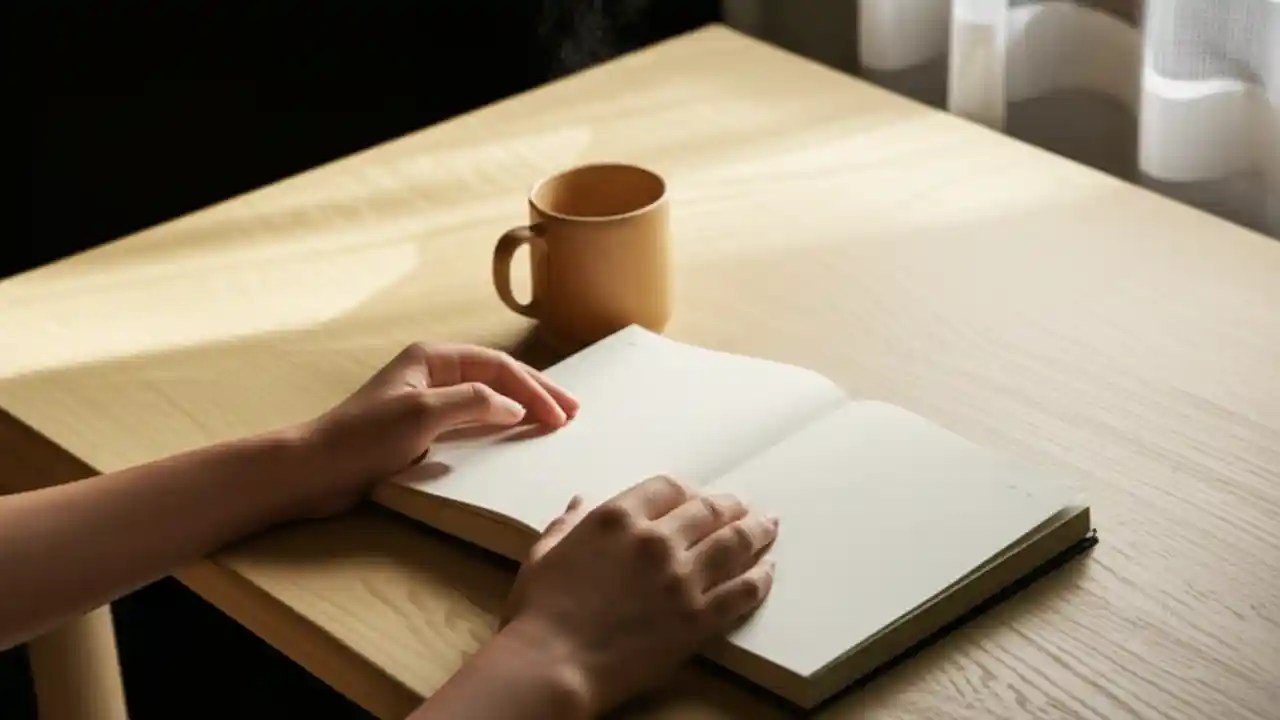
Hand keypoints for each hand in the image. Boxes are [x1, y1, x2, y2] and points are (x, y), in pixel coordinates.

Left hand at [296, 342, 578, 517]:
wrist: (315, 469)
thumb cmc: (362, 438)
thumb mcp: (423, 414)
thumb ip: (473, 403)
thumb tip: (513, 406)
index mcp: (433, 358)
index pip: (498, 367)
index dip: (533, 389)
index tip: (561, 416)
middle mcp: (433, 372)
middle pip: (498, 375)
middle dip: (537, 391)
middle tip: (572, 411)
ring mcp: (428, 398)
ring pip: (489, 395)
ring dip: (523, 405)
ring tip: (555, 418)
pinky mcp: (421, 426)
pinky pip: (473, 417)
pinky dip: (500, 422)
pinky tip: (515, 431)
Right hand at [502, 476, 778, 714]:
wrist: (553, 664)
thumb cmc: (539, 612)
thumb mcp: (544, 554)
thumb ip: (568, 524)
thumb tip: (580, 503)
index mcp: (618, 518)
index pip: (668, 488)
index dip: (688, 490)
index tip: (697, 497)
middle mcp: (656, 540)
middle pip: (708, 510)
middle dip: (730, 506)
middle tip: (743, 507)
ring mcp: (682, 579)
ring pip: (734, 543)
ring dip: (756, 531)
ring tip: (769, 526)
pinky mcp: (698, 618)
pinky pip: (741, 591)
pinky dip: (760, 578)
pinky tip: (768, 570)